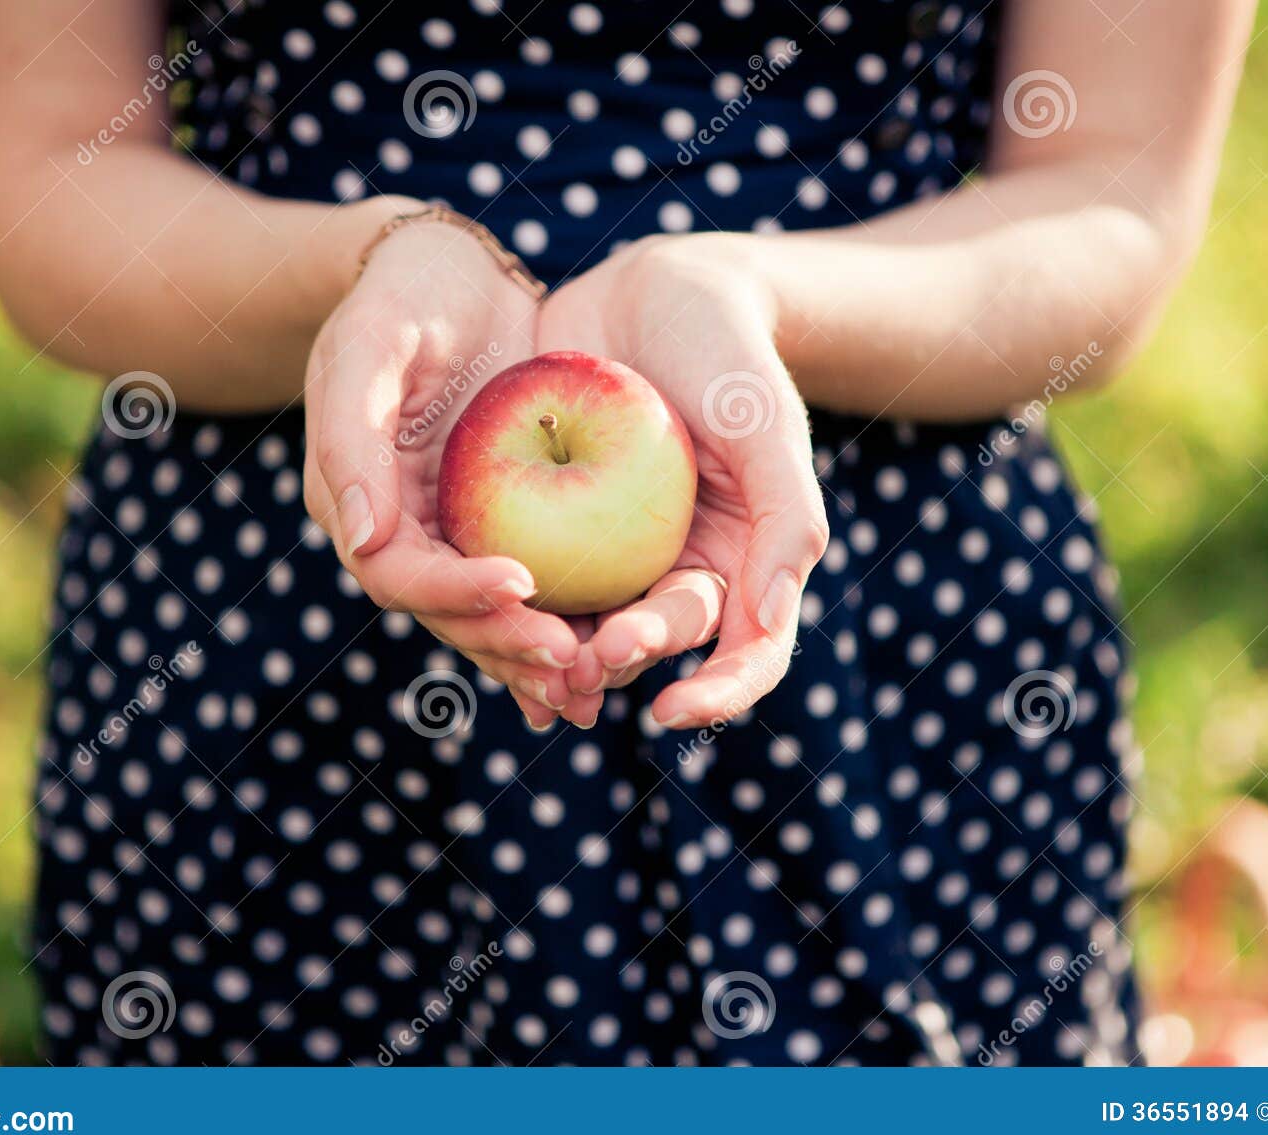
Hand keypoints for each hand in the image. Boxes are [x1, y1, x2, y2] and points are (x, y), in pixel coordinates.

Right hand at [303, 218, 602, 727]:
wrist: (452, 273)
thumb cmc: (404, 294)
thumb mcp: (371, 342)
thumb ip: (353, 435)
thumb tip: (363, 537)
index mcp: (358, 504)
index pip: (400, 573)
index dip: (456, 590)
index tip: (523, 585)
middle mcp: (403, 534)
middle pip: (450, 615)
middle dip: (507, 643)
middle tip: (571, 660)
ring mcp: (454, 535)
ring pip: (491, 617)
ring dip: (535, 656)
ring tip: (591, 684)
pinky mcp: (503, 526)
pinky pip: (533, 587)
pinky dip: (564, 623)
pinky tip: (608, 657)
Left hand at [537, 235, 829, 727]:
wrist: (651, 290)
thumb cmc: (726, 353)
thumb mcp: (765, 423)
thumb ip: (785, 520)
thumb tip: (766, 620)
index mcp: (739, 562)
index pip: (745, 652)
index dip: (719, 695)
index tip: (675, 710)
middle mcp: (674, 573)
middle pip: (653, 645)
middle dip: (625, 662)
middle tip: (591, 653)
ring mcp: (607, 557)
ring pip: (583, 628)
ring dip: (559, 653)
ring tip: (533, 650)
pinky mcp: (545, 530)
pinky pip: (527, 583)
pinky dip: (509, 607)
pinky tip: (483, 619)